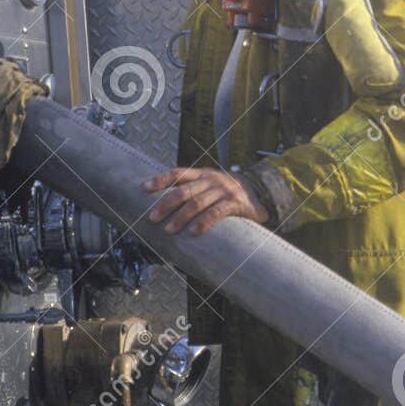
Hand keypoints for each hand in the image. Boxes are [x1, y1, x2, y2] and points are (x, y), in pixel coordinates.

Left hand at [142, 168, 268, 235]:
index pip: (178, 173)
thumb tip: (163, 202)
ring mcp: (224, 191)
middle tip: (153, 219)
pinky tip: (194, 232)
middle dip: (166, 205)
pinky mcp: (235, 203)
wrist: (260, 193)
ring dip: (180, 217)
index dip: (160, 179)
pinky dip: (203, 222)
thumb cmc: (227, 193)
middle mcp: (212, 179)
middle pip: (184, 191)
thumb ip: (192, 189)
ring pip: (197, 203)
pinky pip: (216, 212)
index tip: (144, 188)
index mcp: (203, 174)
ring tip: (169, 230)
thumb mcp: (210, 185)